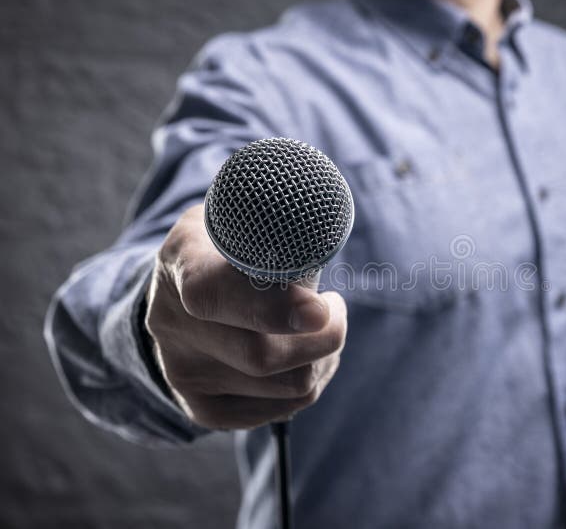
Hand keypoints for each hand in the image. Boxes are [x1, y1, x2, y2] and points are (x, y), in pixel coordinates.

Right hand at [144, 204, 346, 428]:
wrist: (176, 298)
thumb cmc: (225, 247)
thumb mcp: (238, 216)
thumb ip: (273, 223)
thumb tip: (322, 230)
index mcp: (181, 263)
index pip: (215, 293)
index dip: (273, 307)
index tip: (321, 308)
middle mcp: (172, 325)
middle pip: (263, 356)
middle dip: (324, 336)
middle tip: (334, 308)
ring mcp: (184, 373)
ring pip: (288, 385)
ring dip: (324, 357)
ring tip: (322, 329)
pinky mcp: (204, 408)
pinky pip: (285, 408)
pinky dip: (313, 381)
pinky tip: (308, 356)